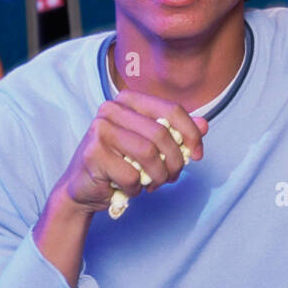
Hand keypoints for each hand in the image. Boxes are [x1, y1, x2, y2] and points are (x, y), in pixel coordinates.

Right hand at [53, 90, 208, 217]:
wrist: (82, 188)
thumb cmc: (119, 163)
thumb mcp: (150, 145)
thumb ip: (176, 133)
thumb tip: (205, 125)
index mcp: (129, 100)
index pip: (172, 110)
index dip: (191, 133)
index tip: (197, 155)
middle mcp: (112, 109)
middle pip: (162, 134)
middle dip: (175, 161)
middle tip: (173, 176)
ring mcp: (100, 129)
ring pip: (148, 154)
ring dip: (159, 176)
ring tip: (154, 183)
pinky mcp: (93, 153)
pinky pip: (131, 174)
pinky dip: (137, 187)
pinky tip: (131, 187)